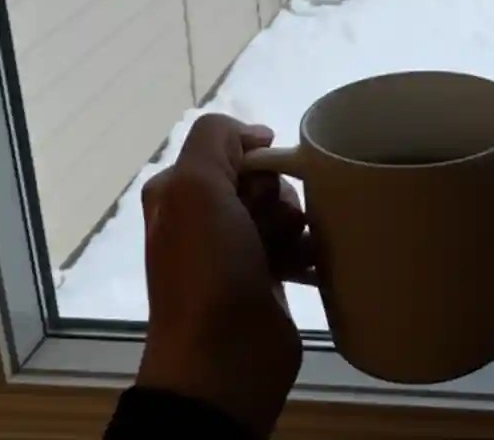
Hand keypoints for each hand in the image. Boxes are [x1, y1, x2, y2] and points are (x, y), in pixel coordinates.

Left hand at [135, 114, 312, 436]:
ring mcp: (237, 250)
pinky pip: (301, 245)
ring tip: (293, 251)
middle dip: (280, 196)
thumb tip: (257, 135)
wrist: (223, 358)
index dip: (256, 161)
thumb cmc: (206, 270)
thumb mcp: (193, 187)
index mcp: (180, 192)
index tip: (259, 187)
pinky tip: (313, 264)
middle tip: (272, 228)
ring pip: (287, 211)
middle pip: (265, 179)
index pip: (233, 148)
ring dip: (299, 225)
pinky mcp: (268, 279)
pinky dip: (311, 251)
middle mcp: (205, 217)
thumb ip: (215, 139)